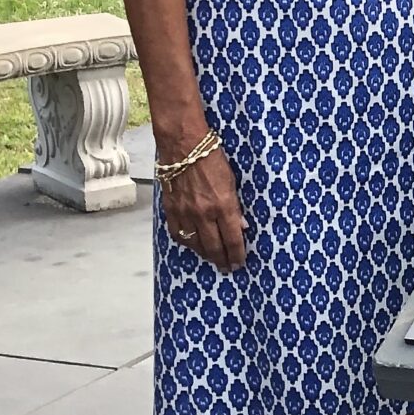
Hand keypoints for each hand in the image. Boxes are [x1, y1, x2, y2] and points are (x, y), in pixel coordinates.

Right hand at [160, 142, 246, 272]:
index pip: (233, 240)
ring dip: (206, 254)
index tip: (240, 263)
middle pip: (214, 247)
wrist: (183, 146)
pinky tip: (193, 245)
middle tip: (227, 268)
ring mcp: (185, 214)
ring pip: (195, 245)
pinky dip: (187, 243)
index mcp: (223, 206)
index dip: (237, 255)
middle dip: (223, 260)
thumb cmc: (212, 159)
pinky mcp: (171, 210)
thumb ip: (236, 207)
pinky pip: (178, 235)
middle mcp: (204, 214)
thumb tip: (242, 227)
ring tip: (213, 259)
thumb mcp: (232, 182)